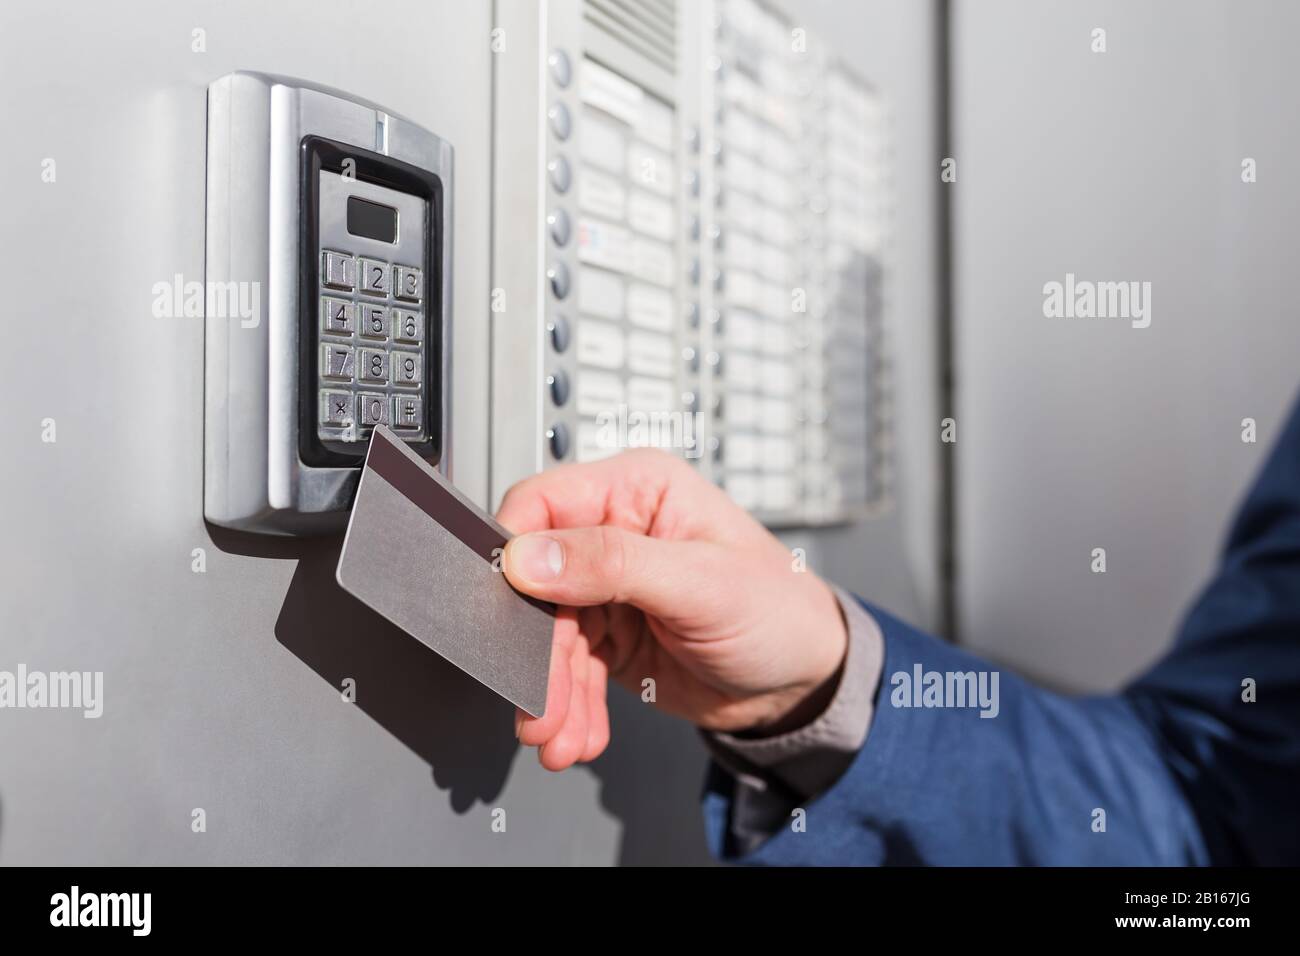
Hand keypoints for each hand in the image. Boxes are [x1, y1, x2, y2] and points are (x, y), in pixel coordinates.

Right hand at [496, 449, 847, 770]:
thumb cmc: (780, 612)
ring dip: (549, 692)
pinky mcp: (607, 635)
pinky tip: (579, 735)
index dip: (515, 553)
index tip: (505, 610)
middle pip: (536, 582)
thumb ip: (613, 563)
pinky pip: (567, 670)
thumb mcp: (702, 583)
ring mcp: (607, 587)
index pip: (543, 504)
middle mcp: (615, 531)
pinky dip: (568, 707)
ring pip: (546, 635)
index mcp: (637, 490)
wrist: (804, 683)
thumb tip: (529, 556)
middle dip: (536, 651)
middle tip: (538, 703)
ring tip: (557, 736)